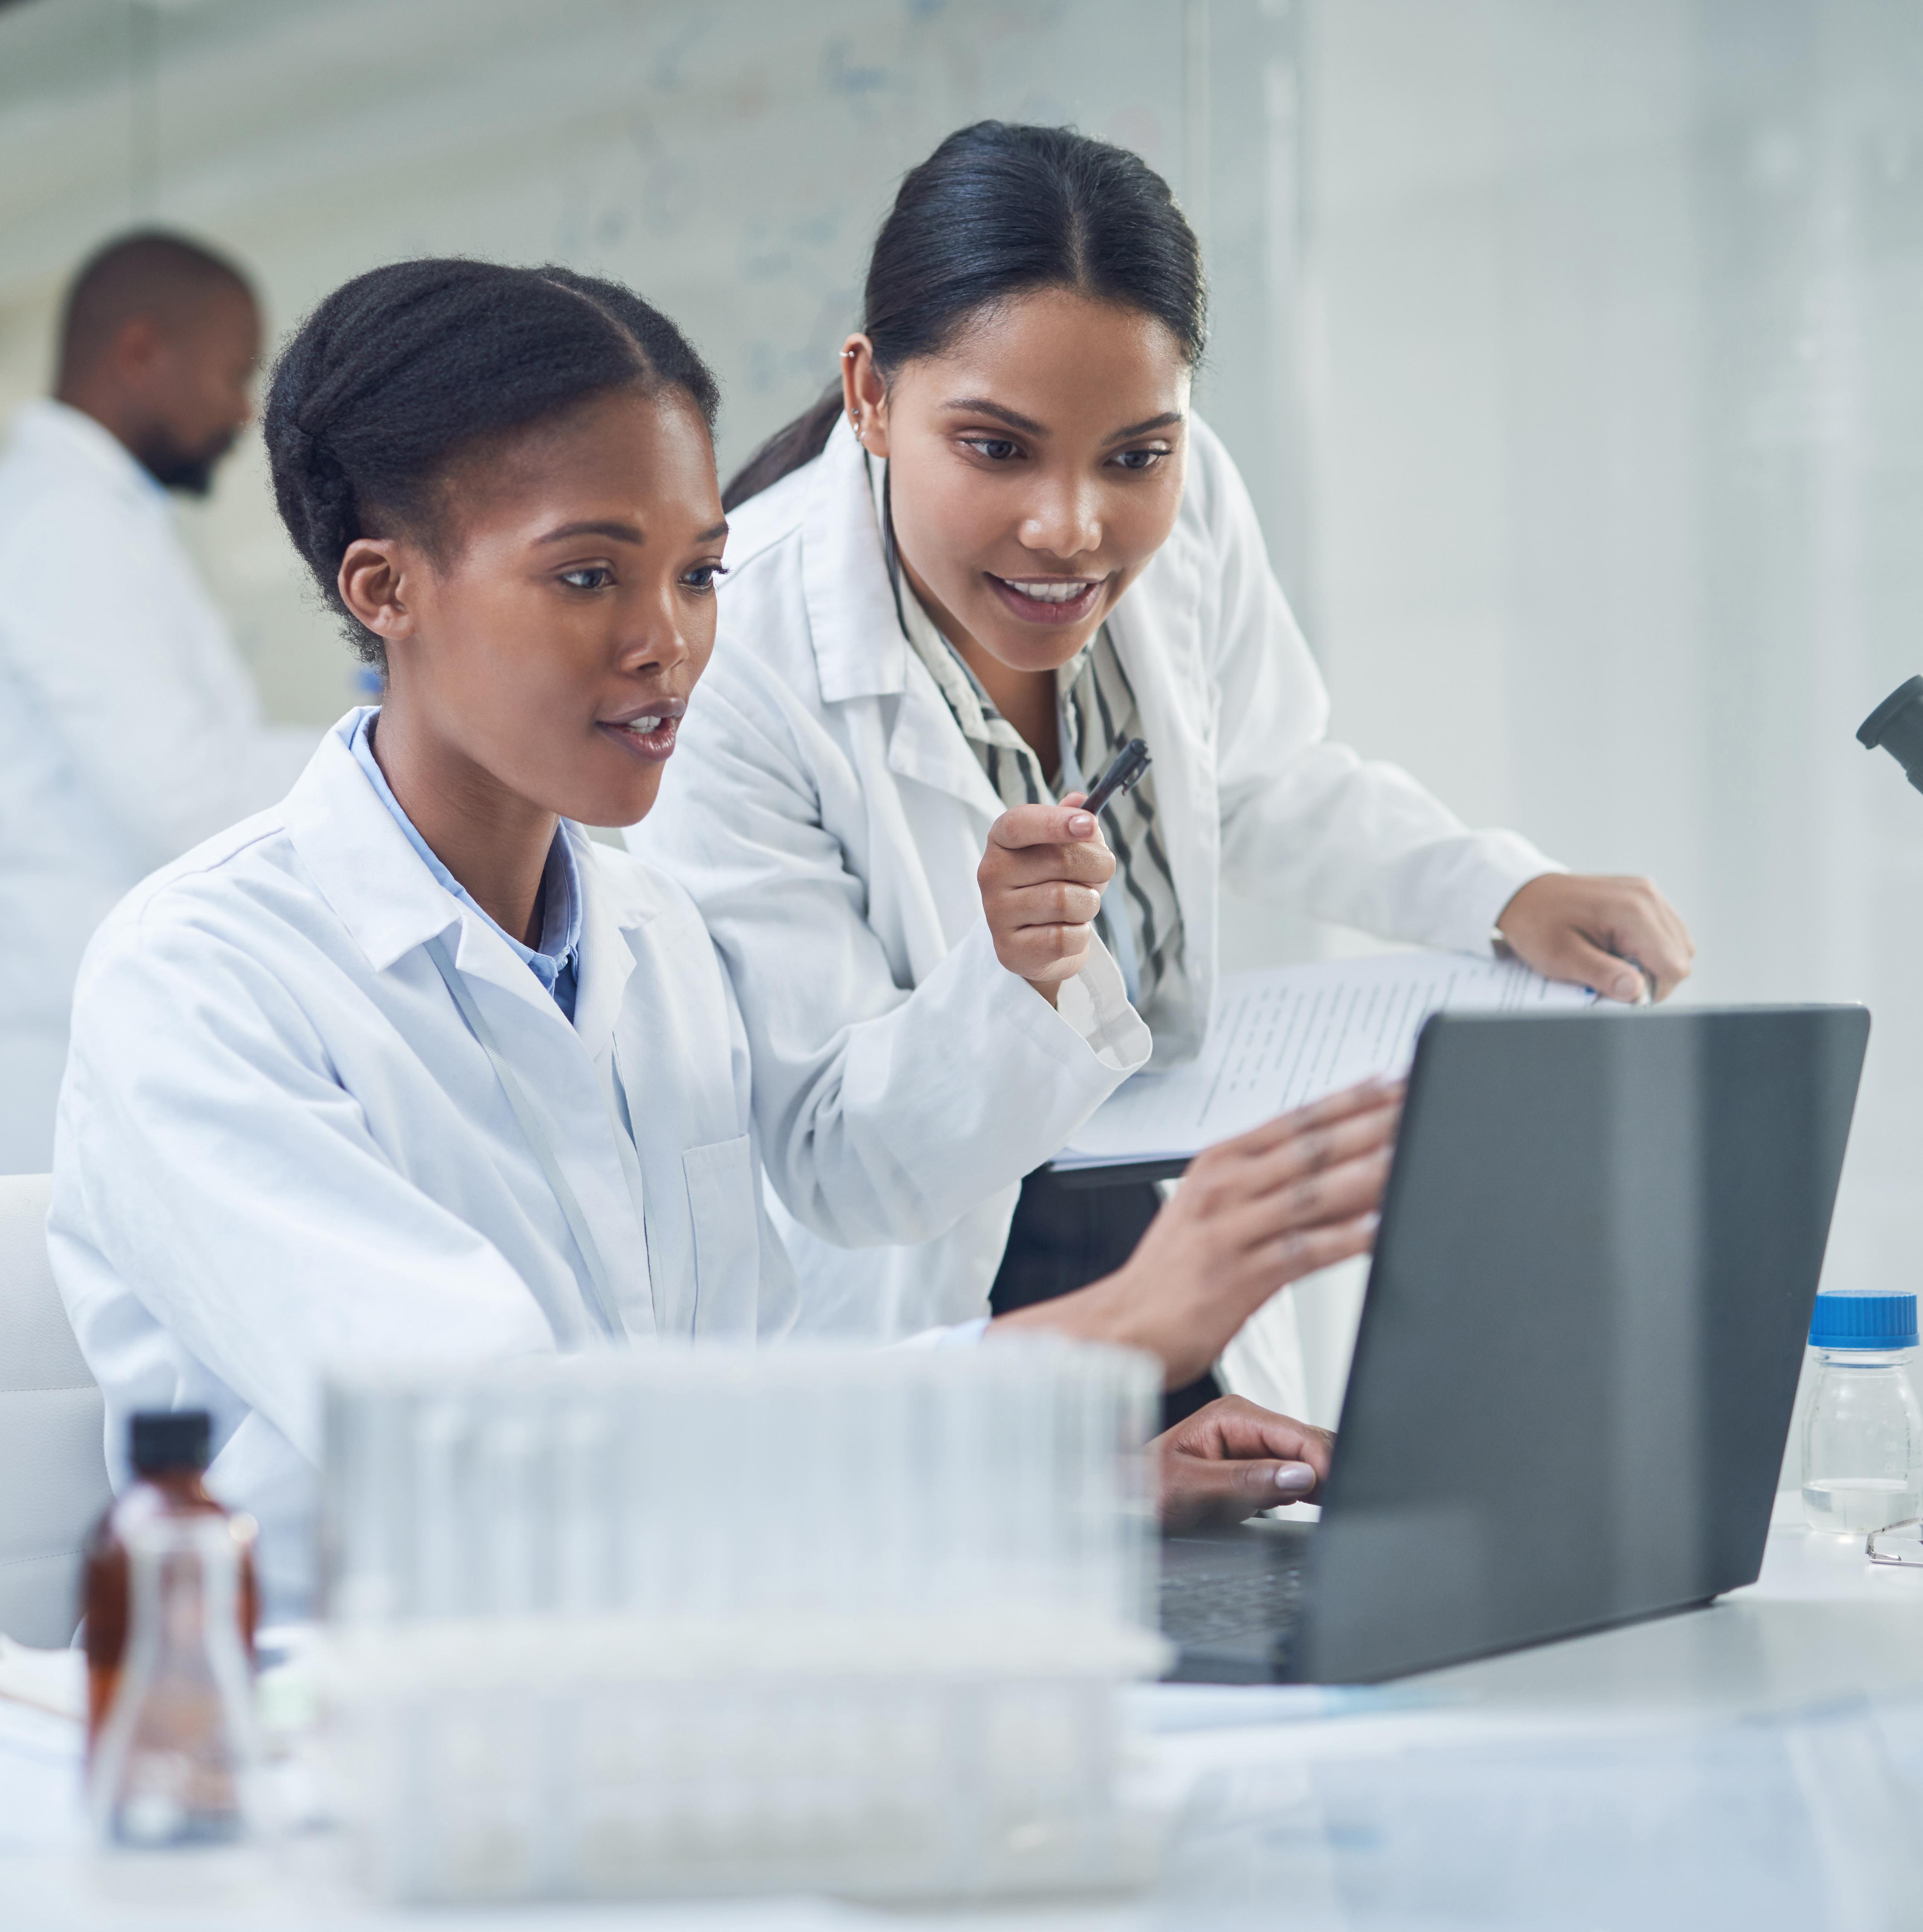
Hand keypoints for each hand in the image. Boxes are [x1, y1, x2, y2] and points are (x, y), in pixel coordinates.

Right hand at [977, 792, 1114, 1005]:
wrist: (1040, 943)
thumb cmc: (1057, 883)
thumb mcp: (1068, 847)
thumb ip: (1076, 822)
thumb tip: (1080, 801)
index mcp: (1002, 840)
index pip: (1019, 823)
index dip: (1055, 822)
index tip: (1088, 825)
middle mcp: (991, 873)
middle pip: (1060, 861)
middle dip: (1097, 867)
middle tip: (1100, 874)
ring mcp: (996, 913)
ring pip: (1066, 901)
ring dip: (1089, 904)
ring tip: (1081, 906)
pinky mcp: (1010, 949)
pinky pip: (1065, 938)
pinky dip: (1080, 935)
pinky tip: (1069, 931)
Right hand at [994, 1077, 1400, 1384]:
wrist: (1119, 1326)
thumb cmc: (1170, 1272)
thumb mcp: (1210, 1207)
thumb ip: (1264, 1182)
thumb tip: (1330, 1163)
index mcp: (1220, 1163)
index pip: (1296, 1120)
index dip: (1350, 1099)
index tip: (1395, 1082)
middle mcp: (1225, 1188)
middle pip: (1311, 1148)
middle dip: (1372, 1124)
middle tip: (1419, 1106)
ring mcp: (1232, 1230)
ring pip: (1312, 1193)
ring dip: (1368, 1172)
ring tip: (1414, 1154)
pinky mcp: (1239, 1277)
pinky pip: (1304, 1252)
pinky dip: (1345, 1239)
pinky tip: (1381, 1228)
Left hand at [1154, 1395, 1334, 1530]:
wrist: (1127, 1500)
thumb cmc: (1147, 1487)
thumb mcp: (1192, 1488)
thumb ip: (1246, 1480)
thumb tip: (1298, 1475)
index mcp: (1233, 1415)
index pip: (1298, 1434)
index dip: (1323, 1463)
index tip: (1334, 1494)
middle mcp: (1248, 1423)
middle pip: (1309, 1444)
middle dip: (1326, 1473)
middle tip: (1333, 1508)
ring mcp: (1255, 1444)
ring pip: (1307, 1460)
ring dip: (1318, 1484)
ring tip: (1320, 1510)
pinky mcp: (1259, 1465)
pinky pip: (1295, 1475)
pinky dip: (1305, 1492)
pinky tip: (1300, 1506)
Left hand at [1496, 872, 1694, 1003]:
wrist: (1523, 893)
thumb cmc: (1537, 924)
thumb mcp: (1562, 957)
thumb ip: (1602, 975)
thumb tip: (1637, 993)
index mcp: (1633, 911)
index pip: (1673, 967)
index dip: (1651, 990)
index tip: (1618, 991)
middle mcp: (1648, 897)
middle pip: (1680, 957)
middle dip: (1650, 976)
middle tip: (1611, 975)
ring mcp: (1648, 893)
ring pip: (1677, 945)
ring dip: (1650, 962)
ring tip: (1612, 959)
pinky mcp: (1644, 895)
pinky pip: (1665, 932)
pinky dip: (1647, 947)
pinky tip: (1617, 946)